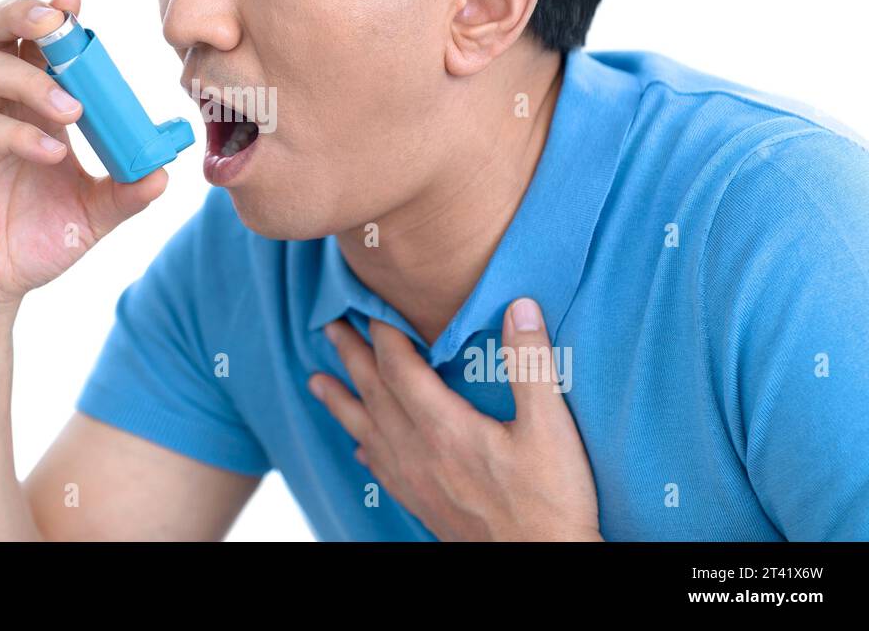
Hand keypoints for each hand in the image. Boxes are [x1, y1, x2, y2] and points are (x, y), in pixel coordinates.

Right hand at [0, 0, 168, 317]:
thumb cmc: (26, 245)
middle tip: (59, 22)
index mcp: (25, 109)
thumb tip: (164, 173)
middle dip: (23, 15)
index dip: (51, 16)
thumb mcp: (88, 216)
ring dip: (35, 82)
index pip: (30, 44)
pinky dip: (21, 136)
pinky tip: (52, 156)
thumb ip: (124, 193)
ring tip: (75, 110)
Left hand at [309, 297, 601, 540]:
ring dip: (341, 402)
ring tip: (316, 382)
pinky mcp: (423, 505)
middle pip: (373, 393)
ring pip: (367, 431)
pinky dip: (365, 448)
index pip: (400, 368)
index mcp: (445, 428)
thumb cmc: (551, 501)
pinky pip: (381, 469)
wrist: (544, 563)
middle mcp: (420, 453)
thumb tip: (520, 307)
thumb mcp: (552, 428)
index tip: (372, 305)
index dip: (384, 333)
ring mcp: (417, 482)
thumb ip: (531, 364)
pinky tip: (359, 446)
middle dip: (351, 356)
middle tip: (328, 325)